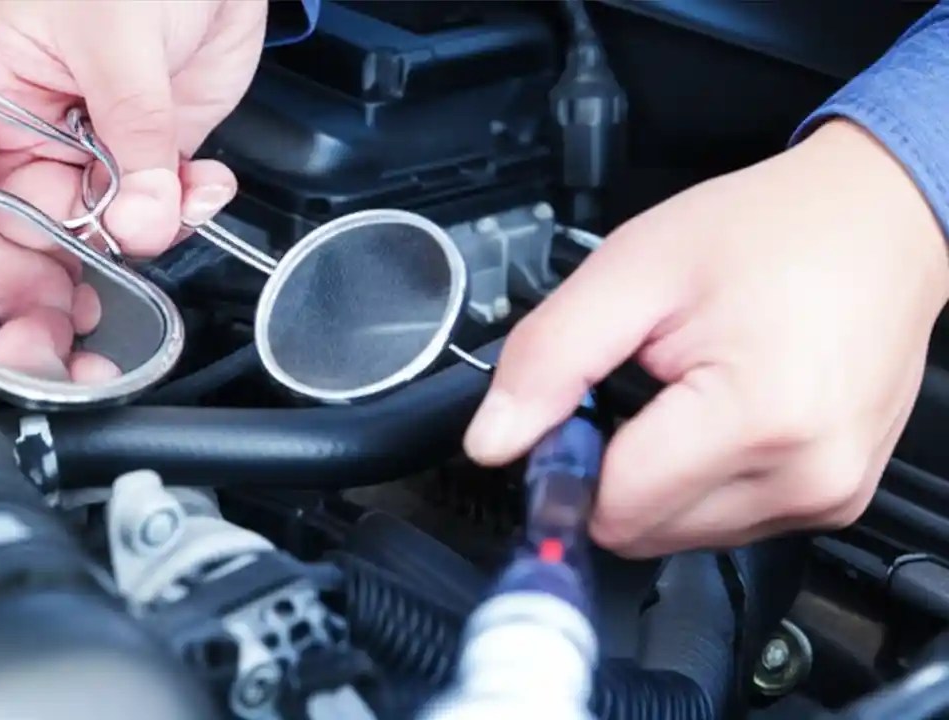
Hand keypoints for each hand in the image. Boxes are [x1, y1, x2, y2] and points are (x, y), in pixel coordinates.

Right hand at [0, 0, 266, 379]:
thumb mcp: (118, 36)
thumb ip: (132, 134)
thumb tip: (137, 220)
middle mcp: (28, 129)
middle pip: (4, 230)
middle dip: (34, 278)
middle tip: (67, 312)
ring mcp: (88, 148)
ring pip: (85, 236)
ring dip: (127, 247)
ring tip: (162, 221)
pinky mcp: (146, 157)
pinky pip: (150, 216)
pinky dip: (181, 217)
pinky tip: (201, 187)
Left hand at [464, 118, 948, 556]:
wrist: (879, 219)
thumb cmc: (771, 232)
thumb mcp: (632, 270)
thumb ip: (550, 359)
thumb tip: (492, 441)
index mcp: (758, 419)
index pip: (612, 507)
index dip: (572, 458)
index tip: (579, 406)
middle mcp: (805, 477)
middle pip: (642, 531)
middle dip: (616, 466)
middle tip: (641, 383)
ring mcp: (827, 497)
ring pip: (679, 535)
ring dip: (659, 475)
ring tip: (689, 390)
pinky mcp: (834, 501)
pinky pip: (725, 521)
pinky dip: (701, 477)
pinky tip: (719, 412)